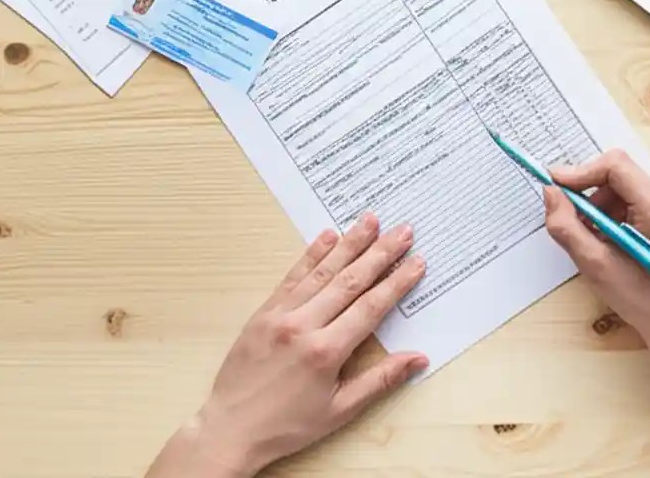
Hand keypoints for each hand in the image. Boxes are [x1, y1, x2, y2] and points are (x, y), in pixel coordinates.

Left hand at [147, 214, 427, 477]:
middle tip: (403, 231)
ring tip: (370, 220)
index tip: (417, 262)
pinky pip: (291, 278)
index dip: (397, 283)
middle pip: (351, 281)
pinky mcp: (262, 313)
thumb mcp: (340, 410)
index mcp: (326, 352)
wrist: (230, 429)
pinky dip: (311, 255)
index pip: (372, 308)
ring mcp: (280, 316)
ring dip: (349, 244)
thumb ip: (381, 380)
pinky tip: (327, 236)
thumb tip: (419, 359)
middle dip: (380, 253)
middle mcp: (304, 326)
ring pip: (322, 272)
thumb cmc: (288, 425)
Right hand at [543, 149, 649, 350]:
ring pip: (619, 187)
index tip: (555, 187)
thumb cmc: (642, 298)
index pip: (614, 165)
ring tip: (594, 241)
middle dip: (588, 195)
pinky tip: (608, 242)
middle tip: (574, 223)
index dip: (580, 172)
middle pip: (616, 173)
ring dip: (598, 207)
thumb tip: (550, 192)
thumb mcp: (595, 264)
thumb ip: (566, 226)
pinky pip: (628, 199)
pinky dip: (610, 214)